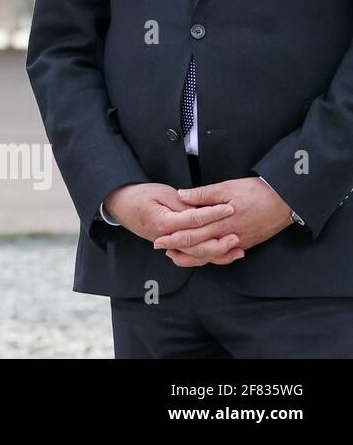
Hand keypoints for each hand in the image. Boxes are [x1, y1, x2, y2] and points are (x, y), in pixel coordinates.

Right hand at [103, 182, 242, 265]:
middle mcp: (166, 238)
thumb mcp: (161, 192)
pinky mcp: (172, 247)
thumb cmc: (140, 195)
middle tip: (237, 233)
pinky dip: (209, 257)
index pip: (194, 220)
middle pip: (197, 244)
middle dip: (220, 239)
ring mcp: (169, 245)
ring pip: (197, 256)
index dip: (213, 213)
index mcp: (164, 222)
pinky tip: (225, 254)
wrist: (120, 204)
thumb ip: (182, 203)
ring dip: (218, 253)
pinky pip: (192, 257)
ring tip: (237, 248)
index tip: (229, 208)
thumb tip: (202, 209)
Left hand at [153, 178, 293, 265]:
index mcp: (220, 221)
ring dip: (192, 256)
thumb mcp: (226, 187)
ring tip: (175, 255)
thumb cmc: (255, 191)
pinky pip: (224, 256)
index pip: (191, 232)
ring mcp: (238, 242)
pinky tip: (202, 255)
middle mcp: (228, 236)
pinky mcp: (245, 244)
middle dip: (177, 248)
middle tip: (160, 247)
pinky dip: (211, 257)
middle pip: (198, 247)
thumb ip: (203, 195)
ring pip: (211, 255)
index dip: (173, 236)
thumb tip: (181, 195)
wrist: (284, 201)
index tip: (159, 236)